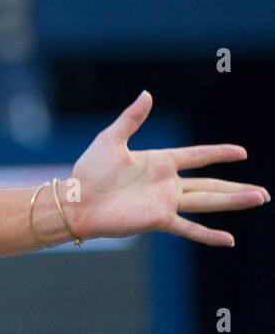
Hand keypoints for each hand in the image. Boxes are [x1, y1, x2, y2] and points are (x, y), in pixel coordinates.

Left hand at [66, 91, 268, 246]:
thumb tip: (147, 93)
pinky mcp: (158, 220)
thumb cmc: (89, 171)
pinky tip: (229, 239)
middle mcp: (166, 184)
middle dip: (237, 187)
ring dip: (234, 201)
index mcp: (159, 162)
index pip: (197, 156)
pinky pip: (188, 228)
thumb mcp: (111, 139)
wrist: (76, 200)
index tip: (241, 152)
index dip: (218, 153)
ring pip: (208, 201)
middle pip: (210, 184)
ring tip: (259, 199)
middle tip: (264, 192)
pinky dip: (208, 234)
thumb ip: (132, 118)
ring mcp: (164, 203)